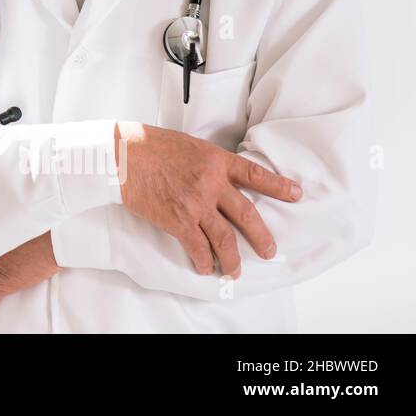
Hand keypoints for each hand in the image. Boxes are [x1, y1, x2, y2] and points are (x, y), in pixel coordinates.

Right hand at [116, 121, 301, 278]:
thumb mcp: (187, 145)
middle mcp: (211, 183)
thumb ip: (207, 162)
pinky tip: (205, 266)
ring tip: (235, 270)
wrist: (120, 155)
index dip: (278, 186)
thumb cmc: (148, 145)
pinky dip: (203, 260)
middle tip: (270, 251)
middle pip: (247, 215)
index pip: (255, 174)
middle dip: (262, 237)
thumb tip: (217, 176)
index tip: (296, 195)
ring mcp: (195, 204)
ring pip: (225, 238)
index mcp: (215, 160)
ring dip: (233, 258)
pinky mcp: (177, 220)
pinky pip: (197, 247)